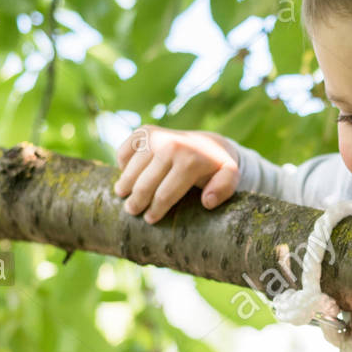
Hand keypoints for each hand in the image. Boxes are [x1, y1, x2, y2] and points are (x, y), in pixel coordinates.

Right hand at [113, 125, 239, 222]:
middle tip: (131, 212)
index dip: (155, 211)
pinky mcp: (145, 131)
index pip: (164, 195)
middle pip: (144, 185)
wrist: (209, 143)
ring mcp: (155, 137)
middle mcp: (170, 146)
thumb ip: (224, 189)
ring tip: (122, 196)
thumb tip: (207, 201)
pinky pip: (124, 151)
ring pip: (131, 170)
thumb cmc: (216, 167)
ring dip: (124, 186)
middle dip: (136, 202)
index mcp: (189, 161)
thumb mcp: (229, 177)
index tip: (150, 220)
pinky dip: (122, 164)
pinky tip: (127, 174)